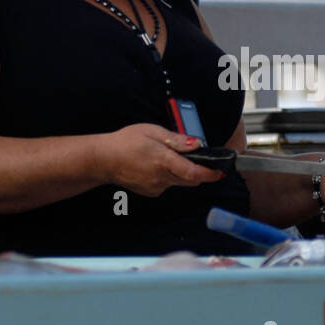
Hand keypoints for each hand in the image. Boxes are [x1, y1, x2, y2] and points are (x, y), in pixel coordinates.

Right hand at [94, 124, 224, 196]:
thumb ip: (177, 140)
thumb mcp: (153, 132)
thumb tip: (196, 144)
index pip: (193, 172)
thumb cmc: (126, 142)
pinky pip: (168, 184)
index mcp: (163, 161)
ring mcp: (156, 187)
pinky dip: (169, 176)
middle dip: (197, 170)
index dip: (210, 174)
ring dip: (182, 172)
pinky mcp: (152, 192)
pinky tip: (155, 166)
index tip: (220, 172)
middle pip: (191, 179)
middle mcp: (161, 178)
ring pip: (180, 182)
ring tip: (165, 156)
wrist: (104, 160)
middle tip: (194, 156)